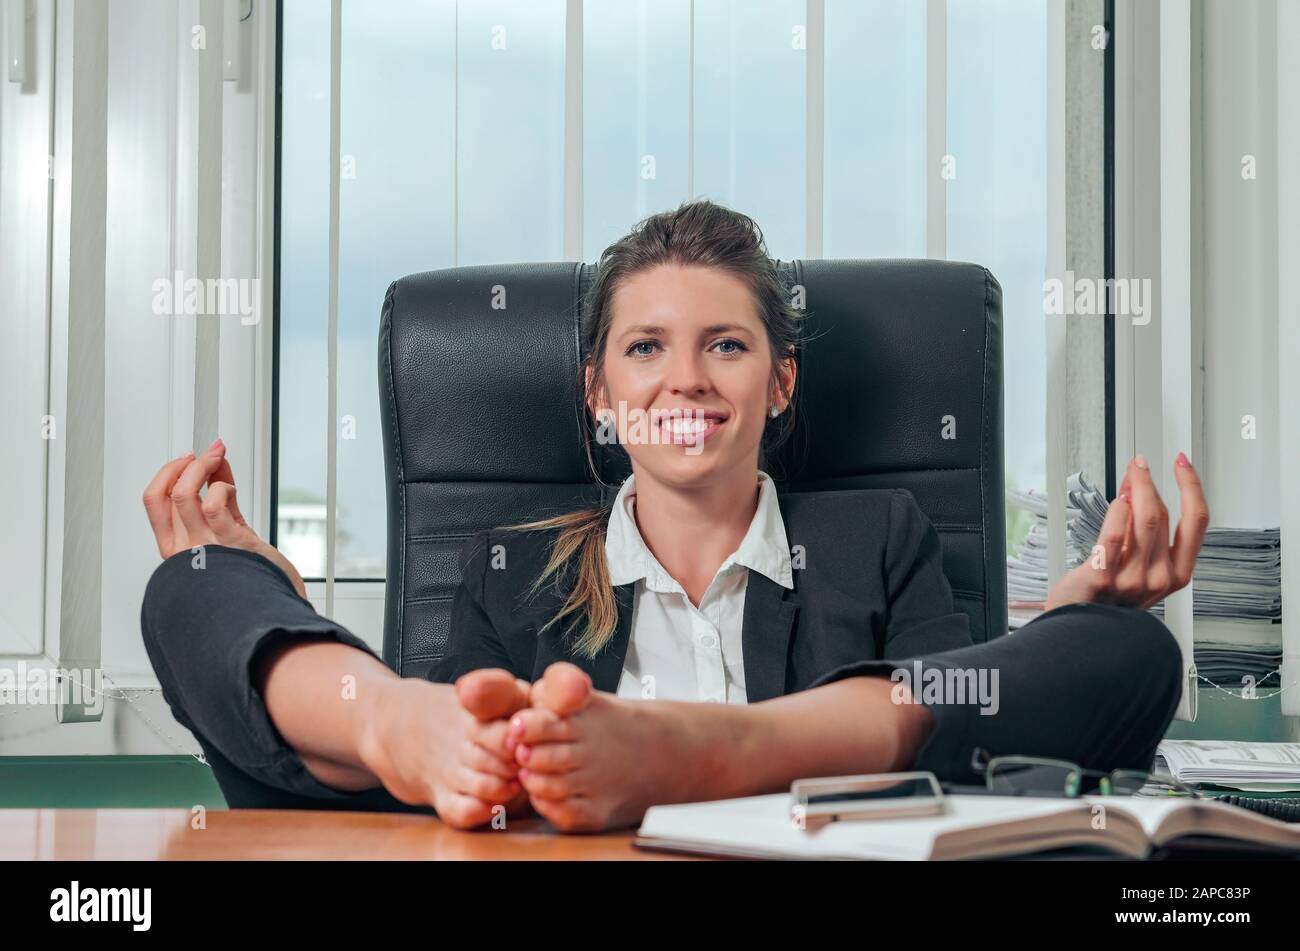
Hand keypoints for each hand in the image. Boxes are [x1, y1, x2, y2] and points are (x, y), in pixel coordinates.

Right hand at [142, 438, 307, 598]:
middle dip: (186, 463)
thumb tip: (215, 462)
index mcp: (177, 547)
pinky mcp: (228, 545)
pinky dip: (223, 487)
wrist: (271, 606)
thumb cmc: (252, 572)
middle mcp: (183, 549)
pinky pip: (214, 505)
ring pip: (183, 493)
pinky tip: (232, 491)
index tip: (187, 459)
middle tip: (209, 455)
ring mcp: (204, 548)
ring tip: (219, 461)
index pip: (153, 501)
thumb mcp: (227, 528)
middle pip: (165, 492)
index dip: (166, 472)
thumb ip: (219, 495)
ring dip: (203, 466)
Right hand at [359, 669, 532, 828]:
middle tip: (528, 766)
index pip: (504, 735)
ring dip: (505, 789)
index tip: (526, 743)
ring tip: (515, 783)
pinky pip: (460, 812)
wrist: (401, 723)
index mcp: (475, 718)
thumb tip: (549, 697)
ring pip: (483, 789)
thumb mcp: (490, 690)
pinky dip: (480, 812)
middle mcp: (461, 746)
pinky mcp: (441, 796)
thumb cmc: (464, 711)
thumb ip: (515, 694)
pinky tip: (494, 804)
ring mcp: (449, 772)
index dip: (520, 743)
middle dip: (518, 768)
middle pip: (498, 764)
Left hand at [508, 662, 702, 831]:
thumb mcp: (586, 697)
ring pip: (546, 787)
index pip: (543, 723)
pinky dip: (547, 804)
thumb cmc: (612, 725)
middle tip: (522, 753)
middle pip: (540, 757)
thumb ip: (552, 691)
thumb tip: (524, 708)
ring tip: (532, 771)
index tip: (517, 728)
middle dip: (525, 756)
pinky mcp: (598, 812)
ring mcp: (596, 783)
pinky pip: (561, 814)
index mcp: (584, 718)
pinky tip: (548, 792)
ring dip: (532, 780)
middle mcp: (591, 751)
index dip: (524, 727)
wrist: (665, 753)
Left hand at [1044, 453, 1208, 611]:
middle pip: (1163, 516)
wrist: (1078, 635)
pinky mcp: (1101, 579)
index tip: (1182, 465)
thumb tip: (1140, 492)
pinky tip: (1118, 501)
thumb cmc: (1105, 603)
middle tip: (1138, 466)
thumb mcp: (1139, 571)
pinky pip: (1113, 539)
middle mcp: (1158, 578)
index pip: (1197, 523)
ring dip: (1135, 489)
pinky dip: (1117, 514)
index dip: (1192, 488)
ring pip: (1143, 521)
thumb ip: (1143, 537)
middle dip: (1151, 483)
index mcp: (1175, 574)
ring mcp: (1131, 581)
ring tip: (1127, 477)